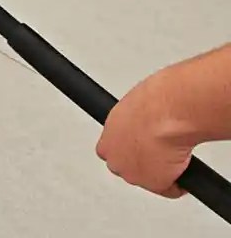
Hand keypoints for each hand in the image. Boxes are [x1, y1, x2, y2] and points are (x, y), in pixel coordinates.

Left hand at [96, 68, 194, 198]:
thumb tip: (142, 116)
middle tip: (161, 151)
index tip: (142, 145)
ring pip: (147, 178)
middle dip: (142, 162)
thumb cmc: (153, 102)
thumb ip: (135, 119)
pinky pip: (171, 189)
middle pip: (128, 167)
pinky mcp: (155, 183)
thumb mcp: (135, 105)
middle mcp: (115, 158)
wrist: (168, 113)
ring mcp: (133, 173)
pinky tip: (183, 167)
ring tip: (173, 155)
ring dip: (161, 171)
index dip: (130, 148)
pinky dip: (179, 182)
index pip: (114, 150)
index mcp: (108, 136)